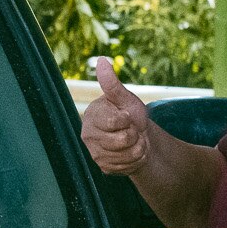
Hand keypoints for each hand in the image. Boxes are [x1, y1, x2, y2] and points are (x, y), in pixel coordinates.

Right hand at [81, 56, 152, 175]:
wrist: (138, 136)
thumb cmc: (128, 113)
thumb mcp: (124, 98)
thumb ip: (111, 83)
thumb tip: (101, 60)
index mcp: (92, 115)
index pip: (114, 122)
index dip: (127, 119)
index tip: (126, 116)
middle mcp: (88, 135)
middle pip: (122, 140)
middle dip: (134, 134)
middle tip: (130, 129)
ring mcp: (95, 153)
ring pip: (127, 154)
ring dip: (138, 147)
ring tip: (133, 140)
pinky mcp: (104, 167)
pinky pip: (127, 166)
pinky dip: (135, 159)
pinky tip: (130, 152)